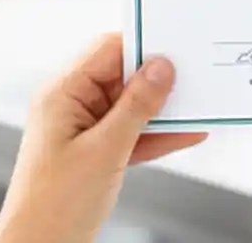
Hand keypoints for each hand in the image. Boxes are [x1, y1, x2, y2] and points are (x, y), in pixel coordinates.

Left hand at [0, 34, 205, 242]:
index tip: (177, 49)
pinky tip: (187, 133)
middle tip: (195, 78)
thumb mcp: (104, 150)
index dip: (143, 46)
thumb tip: (161, 68)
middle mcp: (71, 106)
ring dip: (163, 109)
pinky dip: (158, 134)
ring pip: (131, 106)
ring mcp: (84, 130)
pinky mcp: (96, 153)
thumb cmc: (53, 205)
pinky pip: (133, 133)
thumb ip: (136, 106)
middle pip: (123, 76)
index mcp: (62, 94)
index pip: (108, 50)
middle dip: (159, 79)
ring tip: (198, 106)